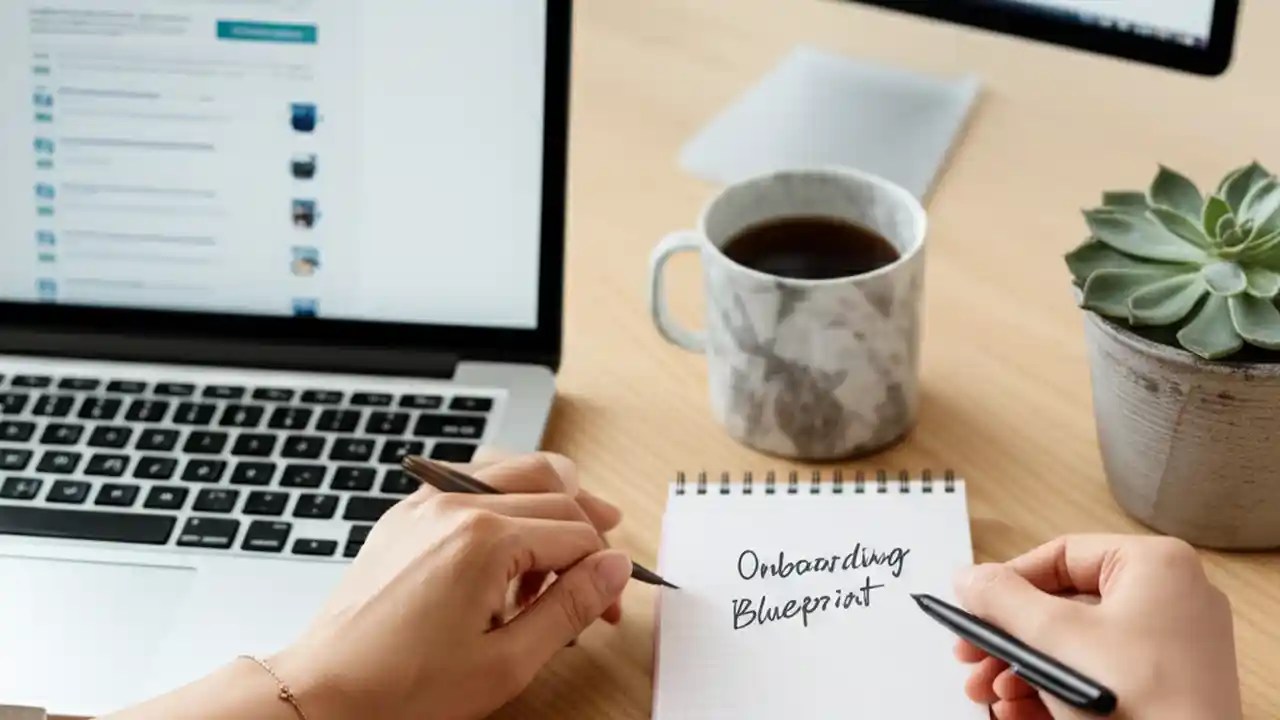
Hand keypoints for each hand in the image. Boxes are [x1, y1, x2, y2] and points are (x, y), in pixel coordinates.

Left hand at [270, 452, 631, 719]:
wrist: (324, 691)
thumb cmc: (403, 686)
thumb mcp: (506, 663)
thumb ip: (569, 608)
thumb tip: (616, 569)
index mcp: (484, 540)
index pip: (575, 533)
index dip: (603, 572)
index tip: (607, 608)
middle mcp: (455, 506)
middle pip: (552, 487)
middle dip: (587, 529)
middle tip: (601, 570)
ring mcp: (425, 504)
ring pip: (513, 468)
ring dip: (549, 502)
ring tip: (562, 549)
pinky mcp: (406, 515)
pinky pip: (471, 481)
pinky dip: (505, 499)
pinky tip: (509, 543)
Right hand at [953, 534, 1240, 719]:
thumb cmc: (1145, 704)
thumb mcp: (1054, 638)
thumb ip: (1001, 598)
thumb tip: (968, 576)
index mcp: (1155, 565)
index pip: (1060, 555)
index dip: (1007, 583)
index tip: (974, 608)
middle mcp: (1170, 597)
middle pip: (1063, 605)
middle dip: (1009, 639)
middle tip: (972, 656)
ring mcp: (1173, 644)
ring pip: (1077, 644)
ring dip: (1023, 669)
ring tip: (992, 694)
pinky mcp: (1167, 684)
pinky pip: (1099, 672)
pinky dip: (1057, 689)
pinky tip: (1019, 709)